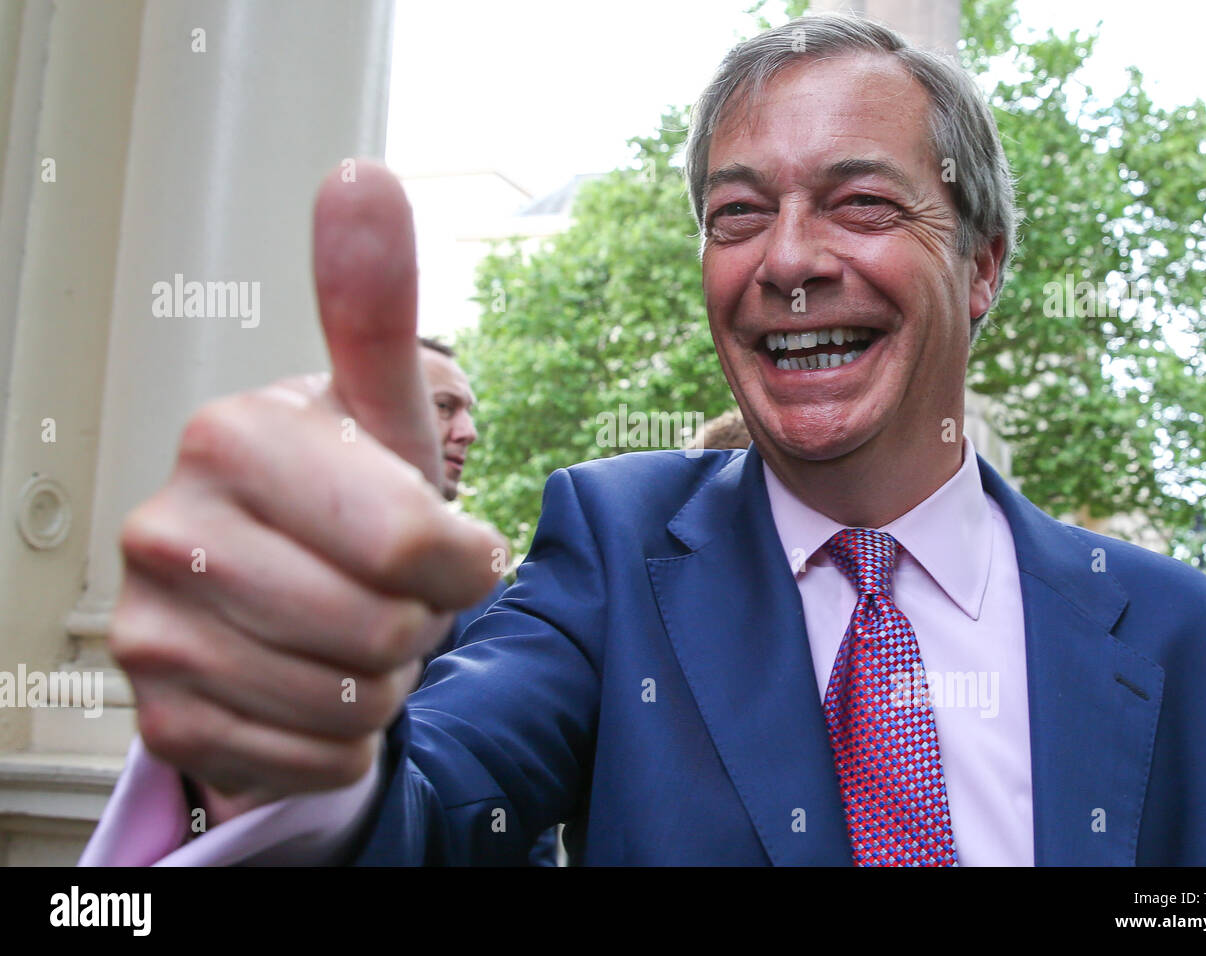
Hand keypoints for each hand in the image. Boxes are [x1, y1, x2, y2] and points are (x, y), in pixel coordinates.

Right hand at [108, 160, 507, 825]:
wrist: (279, 597)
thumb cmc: (342, 498)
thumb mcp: (375, 410)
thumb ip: (374, 308)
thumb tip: (361, 178)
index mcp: (229, 439)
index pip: (408, 544)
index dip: (459, 562)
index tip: (442, 545)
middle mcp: (166, 528)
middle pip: (382, 627)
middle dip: (418, 624)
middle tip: (388, 592)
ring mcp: (151, 630)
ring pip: (351, 701)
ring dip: (384, 680)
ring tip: (353, 632)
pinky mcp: (161, 716)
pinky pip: (315, 757)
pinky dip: (347, 738)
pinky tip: (318, 686)